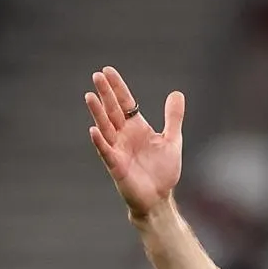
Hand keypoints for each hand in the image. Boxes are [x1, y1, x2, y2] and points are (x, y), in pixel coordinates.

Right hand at [84, 67, 184, 220]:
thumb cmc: (162, 171)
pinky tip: (93, 130)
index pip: (125, 103)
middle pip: (113, 111)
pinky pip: (106, 151)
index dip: (117, 87)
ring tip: (90, 96)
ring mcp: (118, 150)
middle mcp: (124, 136)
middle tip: (96, 75)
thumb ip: (173, 117)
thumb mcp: (171, 140)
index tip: (107, 70)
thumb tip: (177, 93)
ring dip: (98, 112)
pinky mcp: (116, 166)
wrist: (159, 198)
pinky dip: (100, 141)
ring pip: (105, 127)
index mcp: (137, 128)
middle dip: (106, 94)